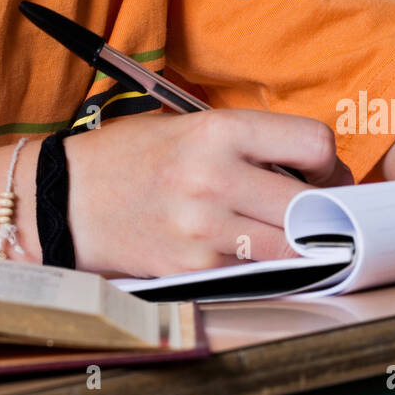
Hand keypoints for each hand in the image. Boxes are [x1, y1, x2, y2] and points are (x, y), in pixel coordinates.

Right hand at [64, 106, 352, 278]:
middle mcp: (215, 178)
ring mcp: (206, 230)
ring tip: (279, 227)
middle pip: (312, 204)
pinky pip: (256, 269)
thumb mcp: (186, 125)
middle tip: (315, 208)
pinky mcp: (196, 268)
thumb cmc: (128, 157)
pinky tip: (240, 244)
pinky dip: (260, 261)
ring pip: (292, 245)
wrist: (66, 199)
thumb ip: (246, 142)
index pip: (314, 145)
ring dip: (297, 241)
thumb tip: (310, 169)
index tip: (321, 172)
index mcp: (217, 131)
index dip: (328, 162)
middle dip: (323, 208)